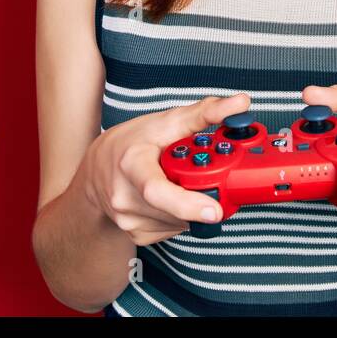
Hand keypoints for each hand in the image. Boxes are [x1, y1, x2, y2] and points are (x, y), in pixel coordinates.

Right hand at [80, 92, 251, 245]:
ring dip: (191, 204)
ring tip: (178, 180)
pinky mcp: (136, 235)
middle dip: (201, 194)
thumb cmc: (132, 142)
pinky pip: (174, 229)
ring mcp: (129, 219)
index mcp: (132, 164)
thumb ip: (206, 112)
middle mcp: (126, 196)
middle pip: (179, 207)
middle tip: (209, 178)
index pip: (158, 190)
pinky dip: (180, 215)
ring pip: (181, 221)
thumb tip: (241, 103)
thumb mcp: (166, 120)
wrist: (96, 169)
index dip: (188, 204)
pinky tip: (171, 196)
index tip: (215, 211)